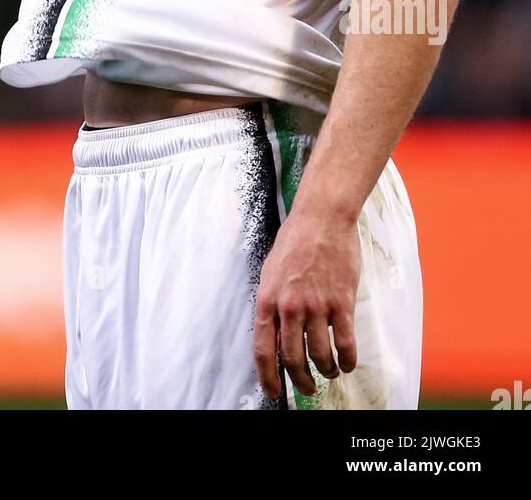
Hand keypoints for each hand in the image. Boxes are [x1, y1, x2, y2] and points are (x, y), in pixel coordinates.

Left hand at [253, 207, 359, 400]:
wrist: (322, 218)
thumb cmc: (295, 242)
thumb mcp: (270, 271)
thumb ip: (272, 303)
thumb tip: (274, 334)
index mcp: (268, 299)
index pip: (264, 350)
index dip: (268, 377)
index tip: (274, 392)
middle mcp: (290, 306)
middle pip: (293, 359)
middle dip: (300, 380)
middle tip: (307, 388)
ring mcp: (316, 306)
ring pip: (320, 355)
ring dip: (326, 370)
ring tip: (330, 372)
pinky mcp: (341, 303)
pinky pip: (344, 343)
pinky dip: (347, 359)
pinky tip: (347, 362)